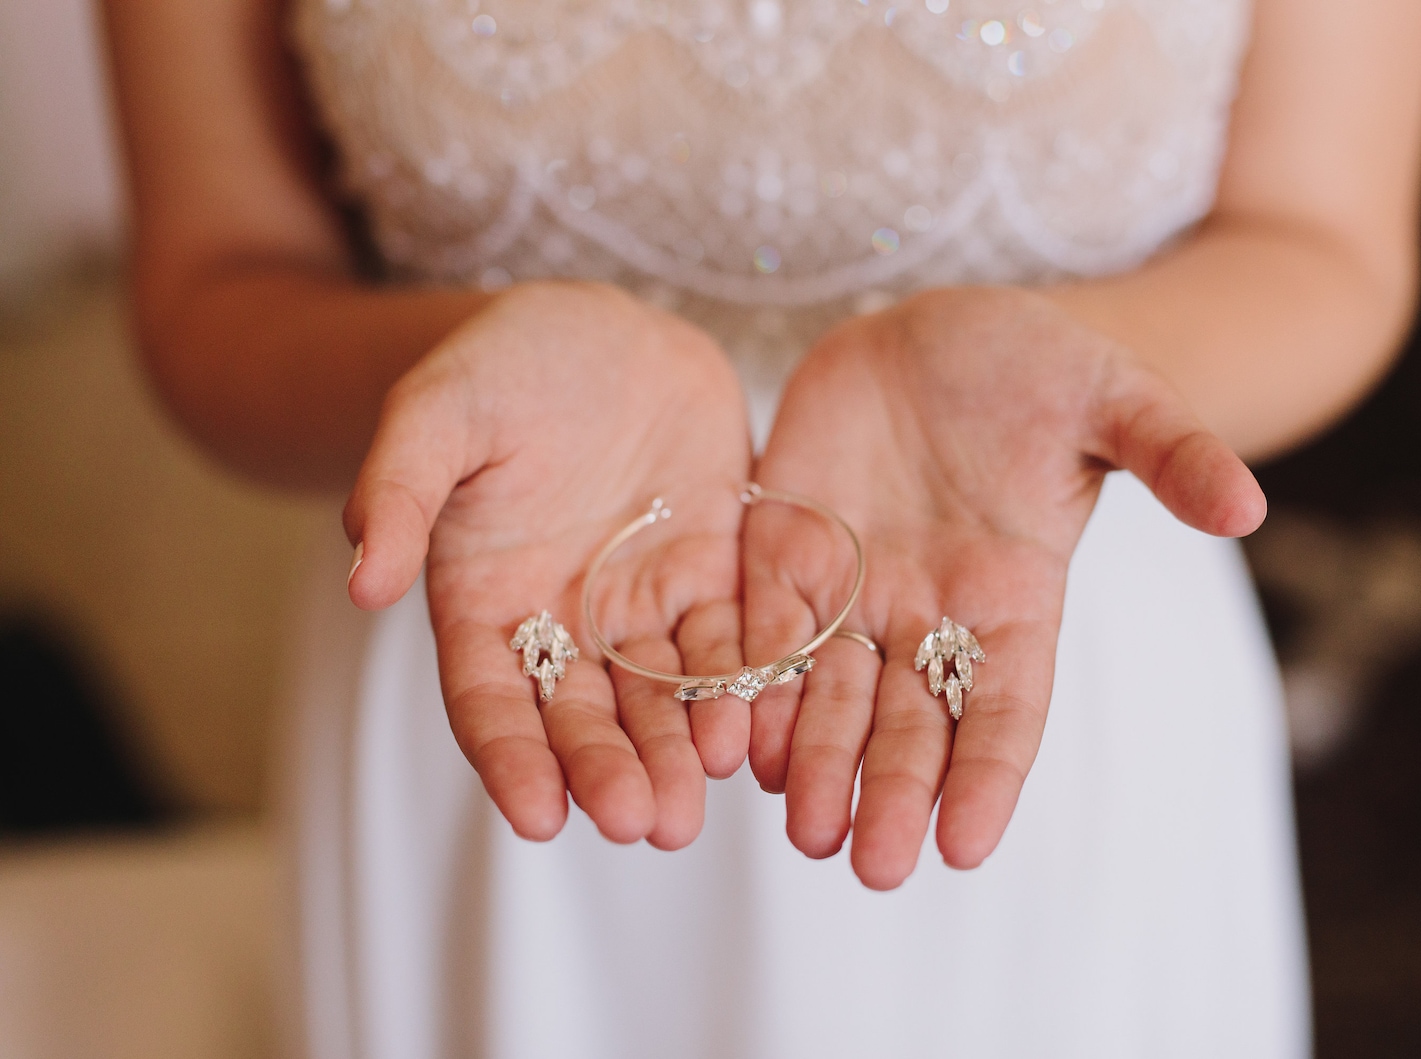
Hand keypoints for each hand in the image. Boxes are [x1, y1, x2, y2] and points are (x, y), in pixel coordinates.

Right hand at [344, 282, 751, 848]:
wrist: (601, 329)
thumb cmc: (503, 364)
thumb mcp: (439, 410)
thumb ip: (400, 490)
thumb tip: (364, 581)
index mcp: (488, 602)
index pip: (494, 699)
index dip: (513, 759)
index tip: (538, 818)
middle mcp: (567, 621)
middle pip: (588, 716)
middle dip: (614, 770)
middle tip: (646, 823)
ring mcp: (646, 603)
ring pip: (666, 694)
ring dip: (684, 748)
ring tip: (704, 798)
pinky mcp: (715, 573)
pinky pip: (738, 635)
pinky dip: (749, 679)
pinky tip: (764, 721)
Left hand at [729, 286, 1265, 888]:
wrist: (936, 327)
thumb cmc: (1038, 364)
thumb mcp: (1114, 396)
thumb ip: (1172, 451)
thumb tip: (1250, 503)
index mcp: (1013, 597)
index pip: (1005, 705)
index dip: (989, 774)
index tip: (966, 846)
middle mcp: (930, 612)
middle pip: (910, 722)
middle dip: (892, 792)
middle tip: (870, 866)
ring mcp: (854, 587)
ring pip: (830, 694)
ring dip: (816, 762)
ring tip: (802, 827)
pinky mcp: (784, 549)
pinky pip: (763, 628)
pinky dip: (750, 682)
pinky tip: (735, 738)